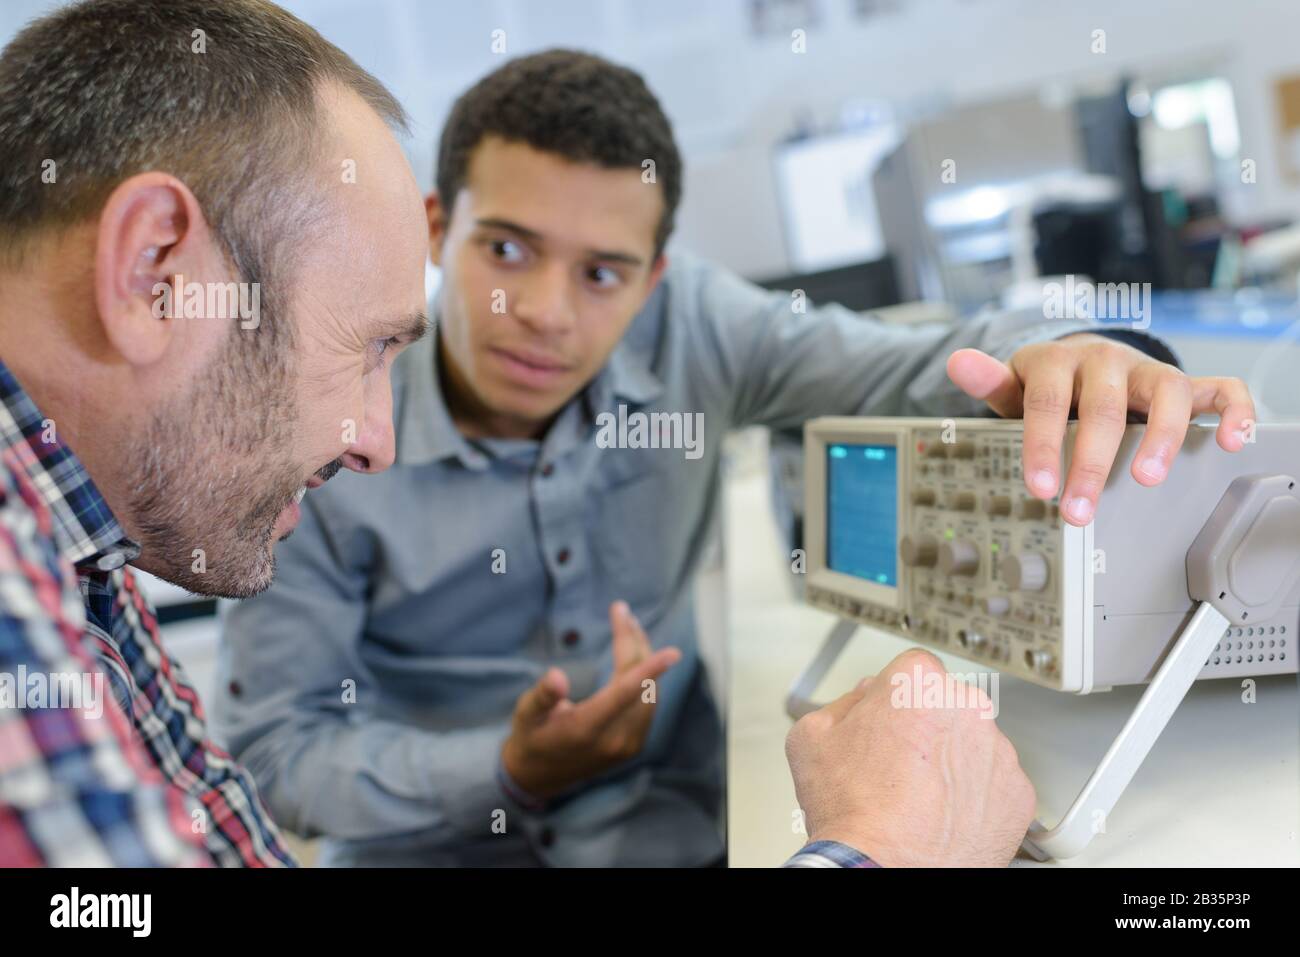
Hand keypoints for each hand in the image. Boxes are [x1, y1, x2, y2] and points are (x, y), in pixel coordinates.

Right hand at [501, 601, 679, 800]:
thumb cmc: (531, 736)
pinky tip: (635, 655)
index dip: (648, 671)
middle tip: (621, 610)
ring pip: (649, 692)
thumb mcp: (526, 714)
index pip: (624, 695)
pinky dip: (645, 676)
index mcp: (587, 729)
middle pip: (639, 684)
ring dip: (642, 656)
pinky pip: (648, 703)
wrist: (540, 776)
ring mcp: (628, 744)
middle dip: (634, 643)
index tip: (673, 653)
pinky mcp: (634, 743)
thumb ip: (542, 695)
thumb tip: (557, 676)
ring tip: (628, 626)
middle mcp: (615, 739)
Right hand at [785, 649, 1035, 866]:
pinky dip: (976, 796)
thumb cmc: (853, 809)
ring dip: (953, 762)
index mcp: (918, 681)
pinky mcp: (1018, 791)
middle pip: (946, 703)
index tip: (888, 721)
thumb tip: (864, 699)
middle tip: (899, 764)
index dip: (894, 697)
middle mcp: (966, 706)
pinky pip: (994, 783)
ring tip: (920, 795)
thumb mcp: (812, 736)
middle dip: (927, 727)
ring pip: (973, 744)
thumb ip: (843, 701)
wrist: (885, 867)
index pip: (912, 669)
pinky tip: (944, 813)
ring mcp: (998, 750)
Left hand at [947, 334, 1255, 525]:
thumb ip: (989, 381)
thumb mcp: (1013, 386)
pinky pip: (1219, 388)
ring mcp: (1146, 371)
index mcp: (1058, 362)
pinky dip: (1231, 411)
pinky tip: (1229, 442)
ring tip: (1147, 479)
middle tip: (1079, 508)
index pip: (1047, 403)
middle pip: (1102, 408)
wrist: (1083, 360)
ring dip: (1159, 436)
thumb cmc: (1048, 385)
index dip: (1043, 445)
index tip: (1039, 487)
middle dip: (1091, 462)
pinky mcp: (1184, 383)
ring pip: (1165, 392)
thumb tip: (957, 362)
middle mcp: (1105, 362)